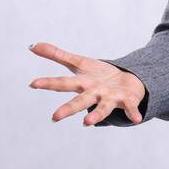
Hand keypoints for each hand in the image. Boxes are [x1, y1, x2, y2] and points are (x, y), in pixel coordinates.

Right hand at [28, 42, 146, 125]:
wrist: (126, 82)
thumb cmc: (99, 76)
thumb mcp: (78, 63)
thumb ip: (57, 55)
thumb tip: (32, 46)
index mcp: (82, 84)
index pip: (63, 83)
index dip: (48, 83)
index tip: (33, 83)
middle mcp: (95, 94)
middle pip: (80, 101)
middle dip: (68, 108)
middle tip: (55, 117)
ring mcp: (111, 98)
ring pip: (103, 108)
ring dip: (96, 115)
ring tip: (87, 122)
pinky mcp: (127, 100)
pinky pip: (130, 107)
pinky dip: (132, 113)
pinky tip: (136, 119)